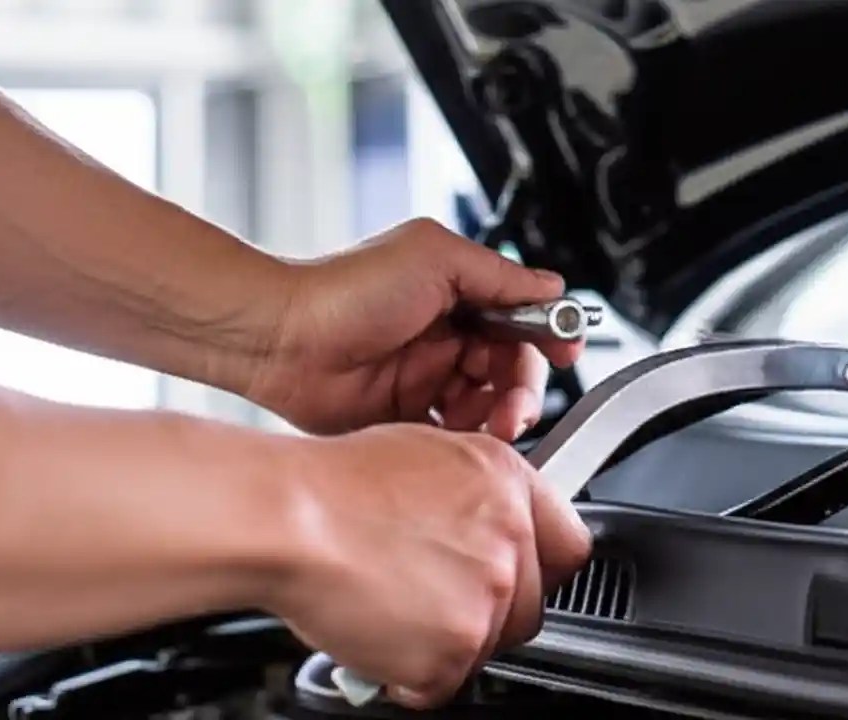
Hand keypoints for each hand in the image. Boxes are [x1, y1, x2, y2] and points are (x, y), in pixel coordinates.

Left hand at [245, 218, 582, 436]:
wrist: (281, 338)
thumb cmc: (345, 287)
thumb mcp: (436, 258)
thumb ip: (500, 275)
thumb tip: (553, 287)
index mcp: (459, 294)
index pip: (523, 320)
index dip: (549, 337)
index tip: (566, 352)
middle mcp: (446, 337)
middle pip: (511, 370)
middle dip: (522, 389)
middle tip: (515, 406)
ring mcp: (426, 378)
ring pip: (487, 406)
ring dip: (497, 418)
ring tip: (488, 426)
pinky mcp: (406, 417)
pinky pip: (453, 435)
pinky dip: (466, 441)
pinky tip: (463, 442)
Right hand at [270, 423, 590, 708]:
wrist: (288, 519)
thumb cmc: (334, 483)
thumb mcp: (428, 453)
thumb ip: (479, 493)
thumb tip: (491, 520)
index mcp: (509, 483)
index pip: (568, 545)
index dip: (538, 568)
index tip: (517, 577)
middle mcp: (511, 540)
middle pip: (532, 606)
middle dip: (489, 613)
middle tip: (436, 601)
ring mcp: (487, 598)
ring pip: (488, 646)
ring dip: (447, 643)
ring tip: (394, 609)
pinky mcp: (454, 650)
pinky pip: (444, 682)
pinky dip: (410, 676)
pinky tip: (379, 636)